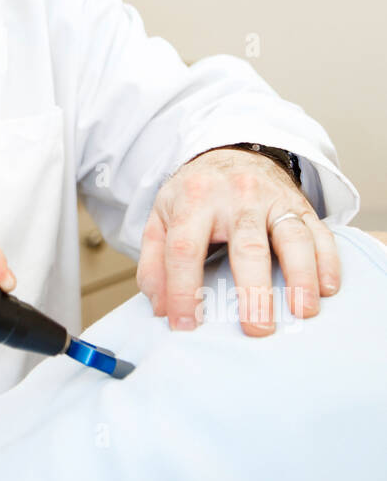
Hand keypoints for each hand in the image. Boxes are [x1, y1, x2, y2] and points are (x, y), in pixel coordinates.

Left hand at [136, 147, 340, 335]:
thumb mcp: (162, 217)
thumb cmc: (196, 194)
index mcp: (194, 200)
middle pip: (247, 247)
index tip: (186, 325)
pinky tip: (327, 287)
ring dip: (301, 277)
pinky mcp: (300, 204)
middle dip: (254, 291)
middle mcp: (236, 197)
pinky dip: (327, 260)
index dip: (183, 290)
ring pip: (292, 237)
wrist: (231, 151)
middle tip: (258, 329)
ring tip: (303, 311)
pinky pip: (319, 231)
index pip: (185, 249)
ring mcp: (272, 199)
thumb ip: (154, 262)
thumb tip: (160, 307)